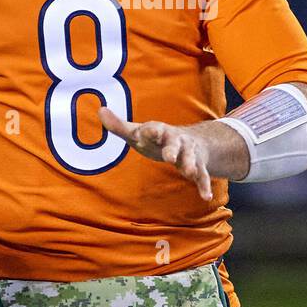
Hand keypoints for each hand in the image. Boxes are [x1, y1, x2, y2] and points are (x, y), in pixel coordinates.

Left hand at [99, 107, 213, 199]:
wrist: (193, 139)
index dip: (149, 131)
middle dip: (171, 149)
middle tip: (168, 157)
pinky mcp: (198, 166)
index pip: (153, 129)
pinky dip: (204, 185)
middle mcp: (175, 140)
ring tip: (188, 172)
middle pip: (173, 143)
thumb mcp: (138, 132)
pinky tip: (205, 197)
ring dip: (190, 164)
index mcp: (159, 130)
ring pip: (190, 158)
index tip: (142, 133)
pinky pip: (202, 176)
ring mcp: (188, 153)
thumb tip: (100, 110)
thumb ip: (119, 125)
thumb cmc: (158, 138)